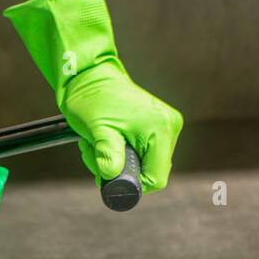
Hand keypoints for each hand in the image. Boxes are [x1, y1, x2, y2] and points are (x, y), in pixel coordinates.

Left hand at [4, 0, 182, 191]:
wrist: (89, 75)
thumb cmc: (92, 98)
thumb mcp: (98, 129)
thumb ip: (108, 154)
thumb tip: (112, 176)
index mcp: (160, 129)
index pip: (156, 178)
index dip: (131, 182)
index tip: (107, 172)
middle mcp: (169, 126)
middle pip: (150, 171)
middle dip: (120, 168)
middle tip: (96, 151)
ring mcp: (165, 124)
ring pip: (144, 163)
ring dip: (118, 159)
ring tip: (99, 141)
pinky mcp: (157, 124)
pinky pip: (142, 151)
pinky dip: (122, 150)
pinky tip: (108, 137)